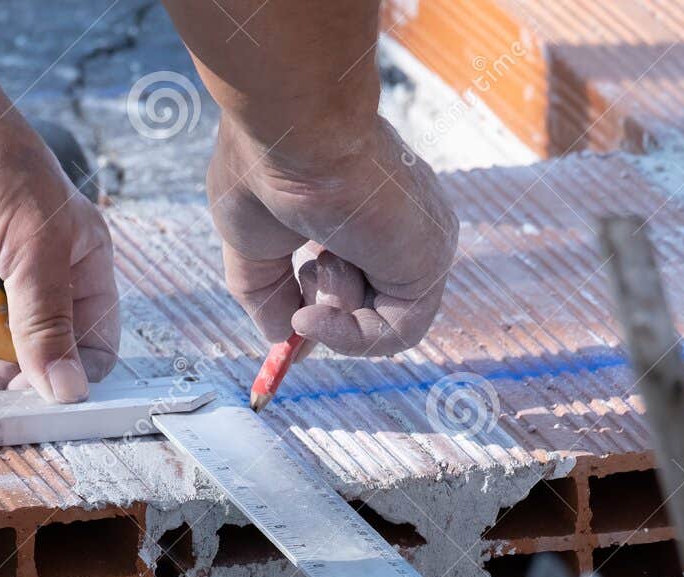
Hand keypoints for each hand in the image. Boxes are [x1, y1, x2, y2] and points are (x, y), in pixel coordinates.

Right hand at [207, 113, 457, 356]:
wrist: (292, 131)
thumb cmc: (265, 167)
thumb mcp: (253, 244)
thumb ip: (269, 294)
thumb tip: (283, 340)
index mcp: (366, 208)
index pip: (360, 277)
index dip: (323, 310)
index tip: (291, 323)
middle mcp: (401, 226)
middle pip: (371, 303)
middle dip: (323, 306)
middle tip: (301, 283)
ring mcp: (420, 243)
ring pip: (382, 320)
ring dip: (331, 309)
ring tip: (317, 261)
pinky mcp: (430, 262)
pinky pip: (396, 333)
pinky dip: (348, 338)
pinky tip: (310, 317)